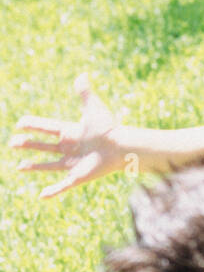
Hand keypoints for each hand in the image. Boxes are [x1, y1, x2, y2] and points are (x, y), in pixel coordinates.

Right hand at [9, 74, 122, 198]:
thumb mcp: (92, 108)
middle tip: (13, 143)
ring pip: (49, 166)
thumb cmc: (109, 129)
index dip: (34, 126)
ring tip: (20, 167)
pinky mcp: (78, 176)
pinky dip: (53, 191)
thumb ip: (84, 93)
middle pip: (45, 146)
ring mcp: (74, 163)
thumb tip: (81, 75)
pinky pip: (62, 185)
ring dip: (34, 166)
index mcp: (71, 132)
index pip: (48, 128)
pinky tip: (41, 196)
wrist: (121, 147)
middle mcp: (70, 148)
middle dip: (28, 145)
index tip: (20, 123)